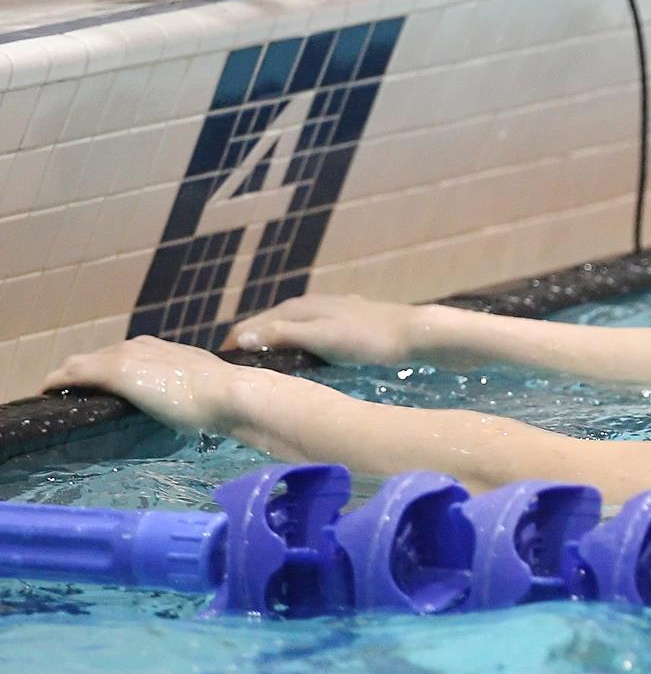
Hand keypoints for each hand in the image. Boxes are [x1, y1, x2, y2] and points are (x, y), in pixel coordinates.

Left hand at [44, 336, 246, 434]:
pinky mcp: (115, 371)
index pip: (125, 356)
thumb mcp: (204, 389)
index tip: (104, 389)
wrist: (229, 394)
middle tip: (76, 395)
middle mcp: (143, 345)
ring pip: (82, 362)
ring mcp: (127, 356)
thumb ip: (192, 390)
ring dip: (69, 378)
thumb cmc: (225, 398)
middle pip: (100, 356)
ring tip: (59, 395)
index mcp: (165, 349)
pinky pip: (72, 374)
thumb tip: (197, 406)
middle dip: (86, 373)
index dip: (110, 370)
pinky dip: (57, 382)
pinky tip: (47, 393)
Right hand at [223, 294, 418, 364]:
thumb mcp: (322, 338)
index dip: (234, 343)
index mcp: (298, 308)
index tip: (216, 366)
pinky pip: (305, 330)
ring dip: (268, 341)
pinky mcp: (342, 320)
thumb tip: (243, 338)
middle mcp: (308, 304)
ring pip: (286, 325)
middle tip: (230, 369)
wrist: (411, 333)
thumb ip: (284, 335)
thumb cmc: (366, 339)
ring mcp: (327, 310)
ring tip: (256, 364)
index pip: (254, 324)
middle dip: (247, 342)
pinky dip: (290, 341)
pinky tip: (295, 354)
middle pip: (267, 323)